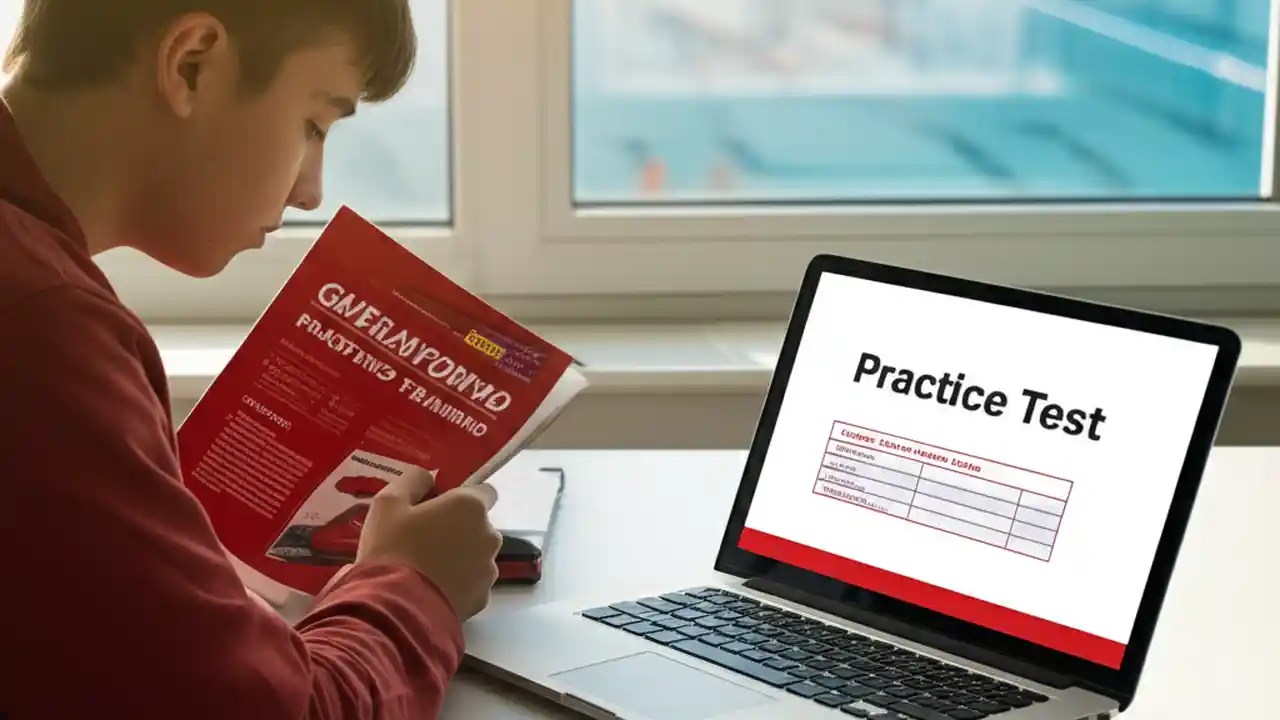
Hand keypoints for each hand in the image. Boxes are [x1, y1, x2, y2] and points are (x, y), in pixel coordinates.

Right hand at [357, 473, 502, 619]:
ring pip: (476, 556)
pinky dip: (457, 584)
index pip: (483, 492)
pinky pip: (471, 583)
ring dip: (459, 557)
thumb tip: (427, 477)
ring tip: (425, 570)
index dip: (460, 498)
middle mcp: (489, 535)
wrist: (395, 609)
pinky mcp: (482, 599)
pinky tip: (431, 591)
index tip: (437, 508)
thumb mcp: (388, 503)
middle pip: (478, 525)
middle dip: (458, 529)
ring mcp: (489, 569)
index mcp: (471, 507)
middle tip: (424, 540)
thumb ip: (412, 481)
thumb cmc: (392, 548)